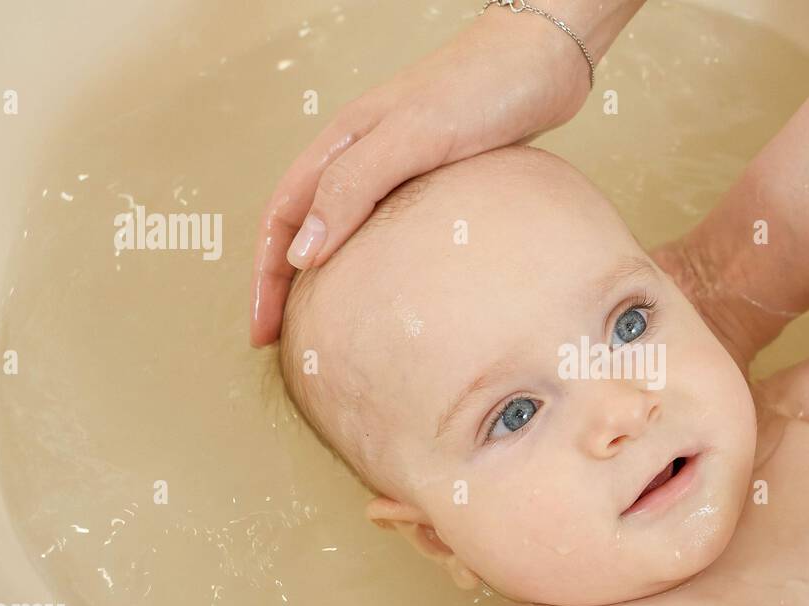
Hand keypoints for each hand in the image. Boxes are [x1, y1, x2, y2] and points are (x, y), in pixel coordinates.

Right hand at [250, 11, 591, 345]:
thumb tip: (303, 253)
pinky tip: (399, 294)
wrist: (545, 59)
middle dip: (286, 286)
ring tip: (332, 327)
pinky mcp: (439, 178)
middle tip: (287, 343)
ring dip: (329, 276)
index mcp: (342, 145)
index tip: (264, 331)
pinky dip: (380, 264)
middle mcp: (362, 156)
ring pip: (347, 230)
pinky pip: (392, 230)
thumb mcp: (412, 136)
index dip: (266, 277)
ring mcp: (400, 168)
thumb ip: (355, 187)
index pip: (282, 219)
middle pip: (305, 228)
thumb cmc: (481, 86)